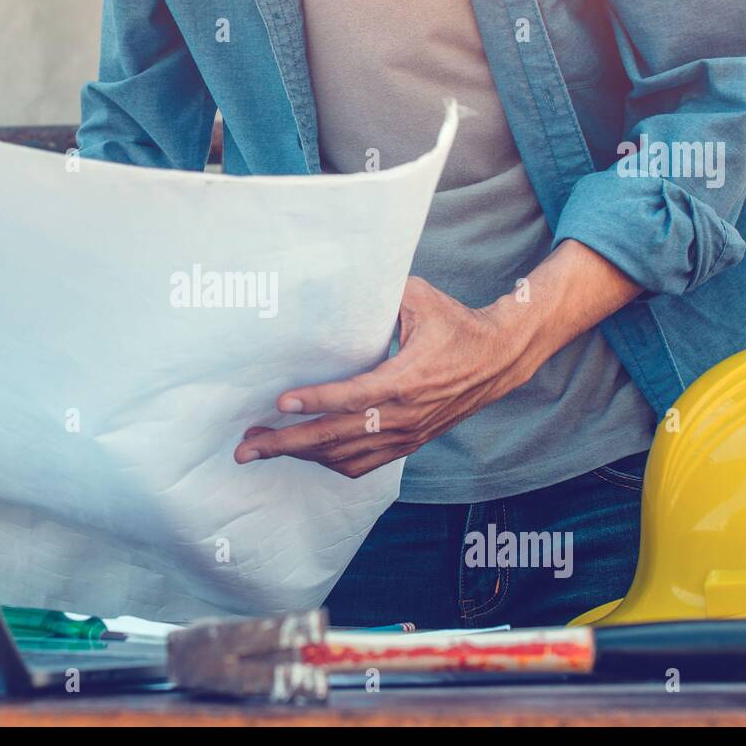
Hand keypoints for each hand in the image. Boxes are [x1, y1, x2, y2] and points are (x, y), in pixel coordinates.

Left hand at [233, 277, 534, 478]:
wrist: (499, 359)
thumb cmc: (455, 324)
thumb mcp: (421, 298)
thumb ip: (382, 294)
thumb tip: (337, 281)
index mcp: (408, 379)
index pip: (354, 397)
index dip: (317, 402)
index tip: (281, 403)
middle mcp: (406, 415)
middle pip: (338, 437)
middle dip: (288, 443)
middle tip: (246, 447)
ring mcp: (407, 435)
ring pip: (345, 456)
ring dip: (300, 454)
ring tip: (261, 447)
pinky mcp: (409, 444)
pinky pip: (362, 464)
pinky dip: (328, 462)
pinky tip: (303, 453)